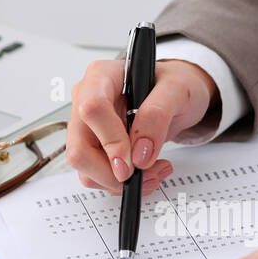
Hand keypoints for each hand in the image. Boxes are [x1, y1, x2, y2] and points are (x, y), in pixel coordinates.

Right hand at [65, 58, 218, 193]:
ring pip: (85, 168)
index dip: (110, 142)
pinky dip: (120, 183)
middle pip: (79, 148)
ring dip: (119, 181)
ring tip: (154, 171)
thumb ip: (158, 115)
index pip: (92, 110)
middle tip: (146, 174)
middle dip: (112, 172)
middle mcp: (86, 99)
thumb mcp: (178, 90)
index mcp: (102, 76)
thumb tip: (139, 153)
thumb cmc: (175, 85)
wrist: (177, 97)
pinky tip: (146, 172)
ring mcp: (87, 126)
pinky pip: (96, 175)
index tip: (132, 164)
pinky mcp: (93, 146)